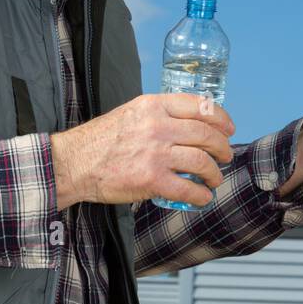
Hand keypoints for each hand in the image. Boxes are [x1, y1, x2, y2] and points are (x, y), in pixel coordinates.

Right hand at [49, 93, 235, 209]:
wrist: (74, 163)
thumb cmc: (100, 140)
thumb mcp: (131, 112)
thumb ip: (159, 114)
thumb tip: (188, 124)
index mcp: (154, 106)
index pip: (200, 106)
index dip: (221, 119)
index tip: (228, 129)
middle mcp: (158, 126)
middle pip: (206, 134)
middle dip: (222, 148)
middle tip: (225, 156)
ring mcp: (156, 153)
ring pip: (202, 162)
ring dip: (214, 173)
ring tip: (214, 179)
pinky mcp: (151, 179)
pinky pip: (187, 189)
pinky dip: (200, 195)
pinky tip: (202, 197)